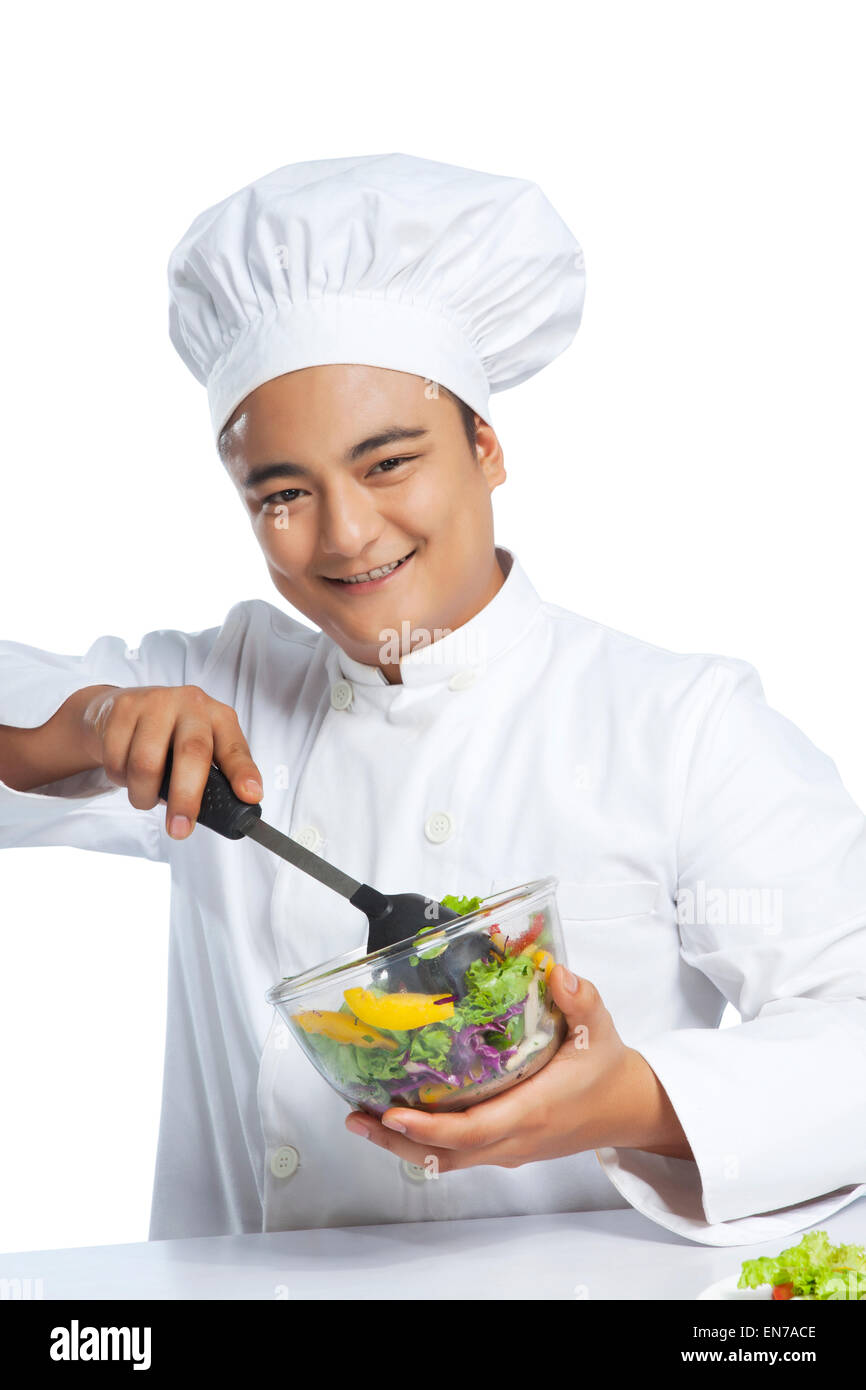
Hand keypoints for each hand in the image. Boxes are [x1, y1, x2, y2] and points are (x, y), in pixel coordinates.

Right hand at [79, 684, 263, 837]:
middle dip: (186, 798)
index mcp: (219, 718)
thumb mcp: (200, 748)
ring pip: (146, 763)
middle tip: (179, 830)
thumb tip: (223, 815)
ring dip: (143, 794)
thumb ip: (213, 777)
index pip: (235, 748)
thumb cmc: (169, 737)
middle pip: (191, 753)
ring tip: (145, 796)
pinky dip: (120, 780)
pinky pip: (118, 759)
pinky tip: (126, 772)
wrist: (123, 709)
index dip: (243, 773)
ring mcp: (156, 702)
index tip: (249, 796)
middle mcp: (192, 704)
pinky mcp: (124, 708)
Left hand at [344, 964, 693, 1168]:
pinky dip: (424, 1144)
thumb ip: (580, 998)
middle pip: (448, 1155)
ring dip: (403, 1146)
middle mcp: (516, 1138)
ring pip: (448, 1160)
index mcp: (535, 1110)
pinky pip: (458, 1155)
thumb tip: (557, 972)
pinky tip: (397, 1123)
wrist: (624, 1107)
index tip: (394, 1116)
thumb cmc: (605, 1068)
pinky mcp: (505, 1149)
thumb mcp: (598, 1027)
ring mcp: (509, 1149)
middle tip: (357, 1116)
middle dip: (398, 1141)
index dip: (431, 1129)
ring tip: (362, 1120)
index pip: (476, 1130)